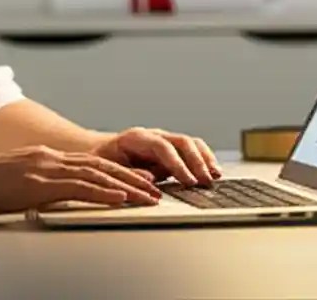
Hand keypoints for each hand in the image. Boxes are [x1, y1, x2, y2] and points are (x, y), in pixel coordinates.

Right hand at [0, 146, 161, 217]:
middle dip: (131, 178)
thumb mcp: (15, 185)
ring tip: (148, 196)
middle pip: (100, 166)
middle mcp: (48, 159)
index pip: (90, 163)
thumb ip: (37, 188)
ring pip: (96, 175)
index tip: (140, 181)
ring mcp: (44, 169)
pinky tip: (119, 198)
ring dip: (126, 186)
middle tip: (155, 189)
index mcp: (44, 158)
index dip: (118, 172)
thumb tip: (51, 202)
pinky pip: (78, 188)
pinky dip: (102, 192)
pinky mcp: (37, 183)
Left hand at [91, 127, 222, 186]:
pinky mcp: (171, 149)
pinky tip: (213, 171)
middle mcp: (153, 135)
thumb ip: (130, 173)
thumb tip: (151, 179)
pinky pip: (192, 149)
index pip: (162, 147)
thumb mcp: (110, 169)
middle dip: (196, 162)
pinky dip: (204, 159)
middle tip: (206, 181)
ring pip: (190, 143)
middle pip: (181, 141)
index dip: (178, 164)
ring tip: (215, 176)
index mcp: (136, 138)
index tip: (189, 181)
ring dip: (204, 159)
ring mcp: (164, 139)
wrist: (100, 152)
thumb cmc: (103, 162)